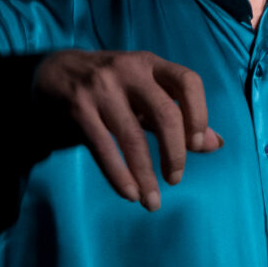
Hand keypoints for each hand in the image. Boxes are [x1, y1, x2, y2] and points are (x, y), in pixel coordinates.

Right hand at [34, 50, 223, 210]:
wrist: (52, 71)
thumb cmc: (110, 86)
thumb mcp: (145, 93)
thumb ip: (179, 117)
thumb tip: (215, 144)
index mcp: (151, 64)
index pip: (188, 81)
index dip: (199, 113)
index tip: (197, 145)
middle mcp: (129, 71)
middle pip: (165, 113)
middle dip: (175, 153)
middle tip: (175, 179)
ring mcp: (101, 88)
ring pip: (132, 137)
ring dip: (145, 175)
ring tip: (152, 201)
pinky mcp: (77, 108)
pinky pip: (103, 147)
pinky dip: (119, 175)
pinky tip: (130, 193)